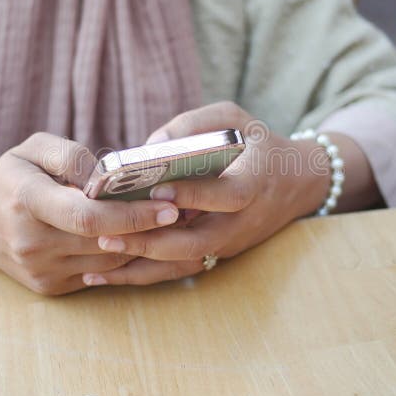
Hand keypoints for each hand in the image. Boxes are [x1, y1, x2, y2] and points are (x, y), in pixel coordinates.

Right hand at [0, 133, 179, 294]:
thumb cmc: (12, 176)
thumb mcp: (32, 148)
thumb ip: (71, 154)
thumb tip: (108, 175)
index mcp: (26, 200)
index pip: (87, 216)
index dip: (133, 214)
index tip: (170, 206)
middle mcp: (32, 242)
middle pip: (106, 243)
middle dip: (152, 231)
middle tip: (192, 215)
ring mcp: (42, 271)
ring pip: (110, 264)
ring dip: (148, 249)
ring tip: (183, 229)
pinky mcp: (51, 288)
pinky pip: (101, 278)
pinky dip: (129, 262)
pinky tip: (156, 246)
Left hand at [82, 101, 370, 286]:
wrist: (299, 183)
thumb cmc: (259, 143)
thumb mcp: (236, 119)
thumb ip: (194, 124)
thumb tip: (150, 144)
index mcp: (253, 183)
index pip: (226, 196)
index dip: (194, 196)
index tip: (157, 190)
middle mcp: (242, 221)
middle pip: (197, 243)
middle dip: (151, 242)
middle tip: (107, 236)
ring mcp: (230, 243)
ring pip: (185, 263)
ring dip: (141, 266)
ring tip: (96, 264)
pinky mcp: (218, 254)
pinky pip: (180, 270)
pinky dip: (143, 275)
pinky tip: (104, 277)